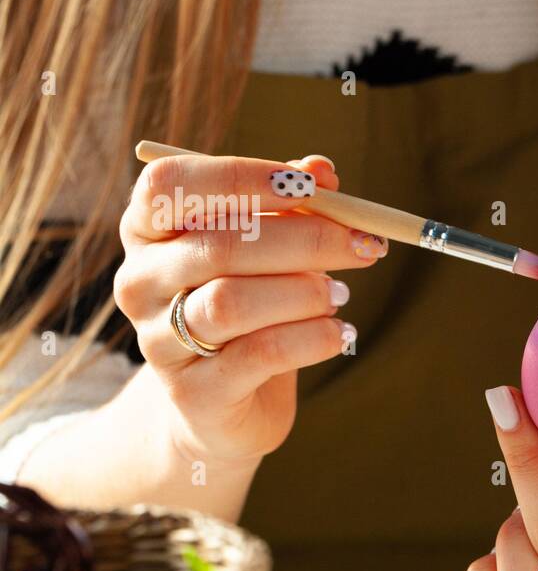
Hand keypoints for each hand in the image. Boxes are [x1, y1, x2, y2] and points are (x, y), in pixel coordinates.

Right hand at [113, 153, 386, 471]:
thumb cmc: (249, 307)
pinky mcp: (195, 391)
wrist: (225, 401)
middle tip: (363, 245)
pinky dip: (313, 338)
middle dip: (306, 240)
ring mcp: (159, 341)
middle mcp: (140, 282)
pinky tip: (340, 333)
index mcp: (148, 230)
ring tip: (340, 295)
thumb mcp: (267, 249)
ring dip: (305, 292)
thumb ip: (289, 204)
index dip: (242, 177)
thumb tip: (321, 169)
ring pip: (234, 302)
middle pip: (220, 245)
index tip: (309, 186)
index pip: (172, 185)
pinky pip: (261, 354)